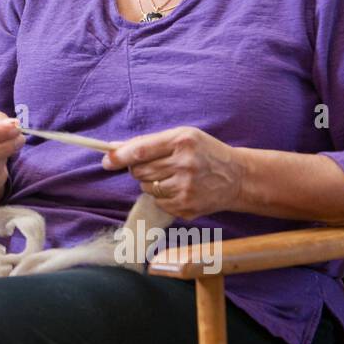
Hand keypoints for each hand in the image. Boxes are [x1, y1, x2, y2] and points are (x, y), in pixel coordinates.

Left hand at [101, 126, 244, 219]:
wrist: (238, 177)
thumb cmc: (205, 152)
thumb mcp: (183, 136)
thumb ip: (150, 142)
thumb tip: (115, 148)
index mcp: (182, 141)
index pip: (141, 151)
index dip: (119, 156)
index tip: (106, 160)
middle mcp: (185, 164)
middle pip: (139, 171)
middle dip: (139, 169)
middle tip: (157, 165)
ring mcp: (186, 188)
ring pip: (146, 188)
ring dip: (151, 183)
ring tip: (173, 176)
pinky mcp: (187, 207)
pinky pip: (157, 202)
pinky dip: (162, 197)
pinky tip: (180, 189)